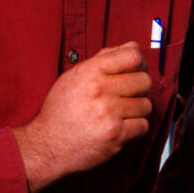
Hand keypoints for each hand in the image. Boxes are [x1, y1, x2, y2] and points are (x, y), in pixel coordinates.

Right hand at [13, 42, 151, 192]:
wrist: (48, 145)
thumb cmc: (61, 110)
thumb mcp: (74, 77)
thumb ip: (103, 60)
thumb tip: (132, 47)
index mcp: (90, 72)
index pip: (133, 56)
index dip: (139, 63)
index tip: (135, 71)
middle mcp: (100, 90)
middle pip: (145, 81)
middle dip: (139, 89)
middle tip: (128, 96)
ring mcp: (109, 113)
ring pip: (146, 105)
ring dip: (137, 110)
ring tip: (121, 114)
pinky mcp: (116, 135)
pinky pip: (143, 126)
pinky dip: (136, 128)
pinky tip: (121, 127)